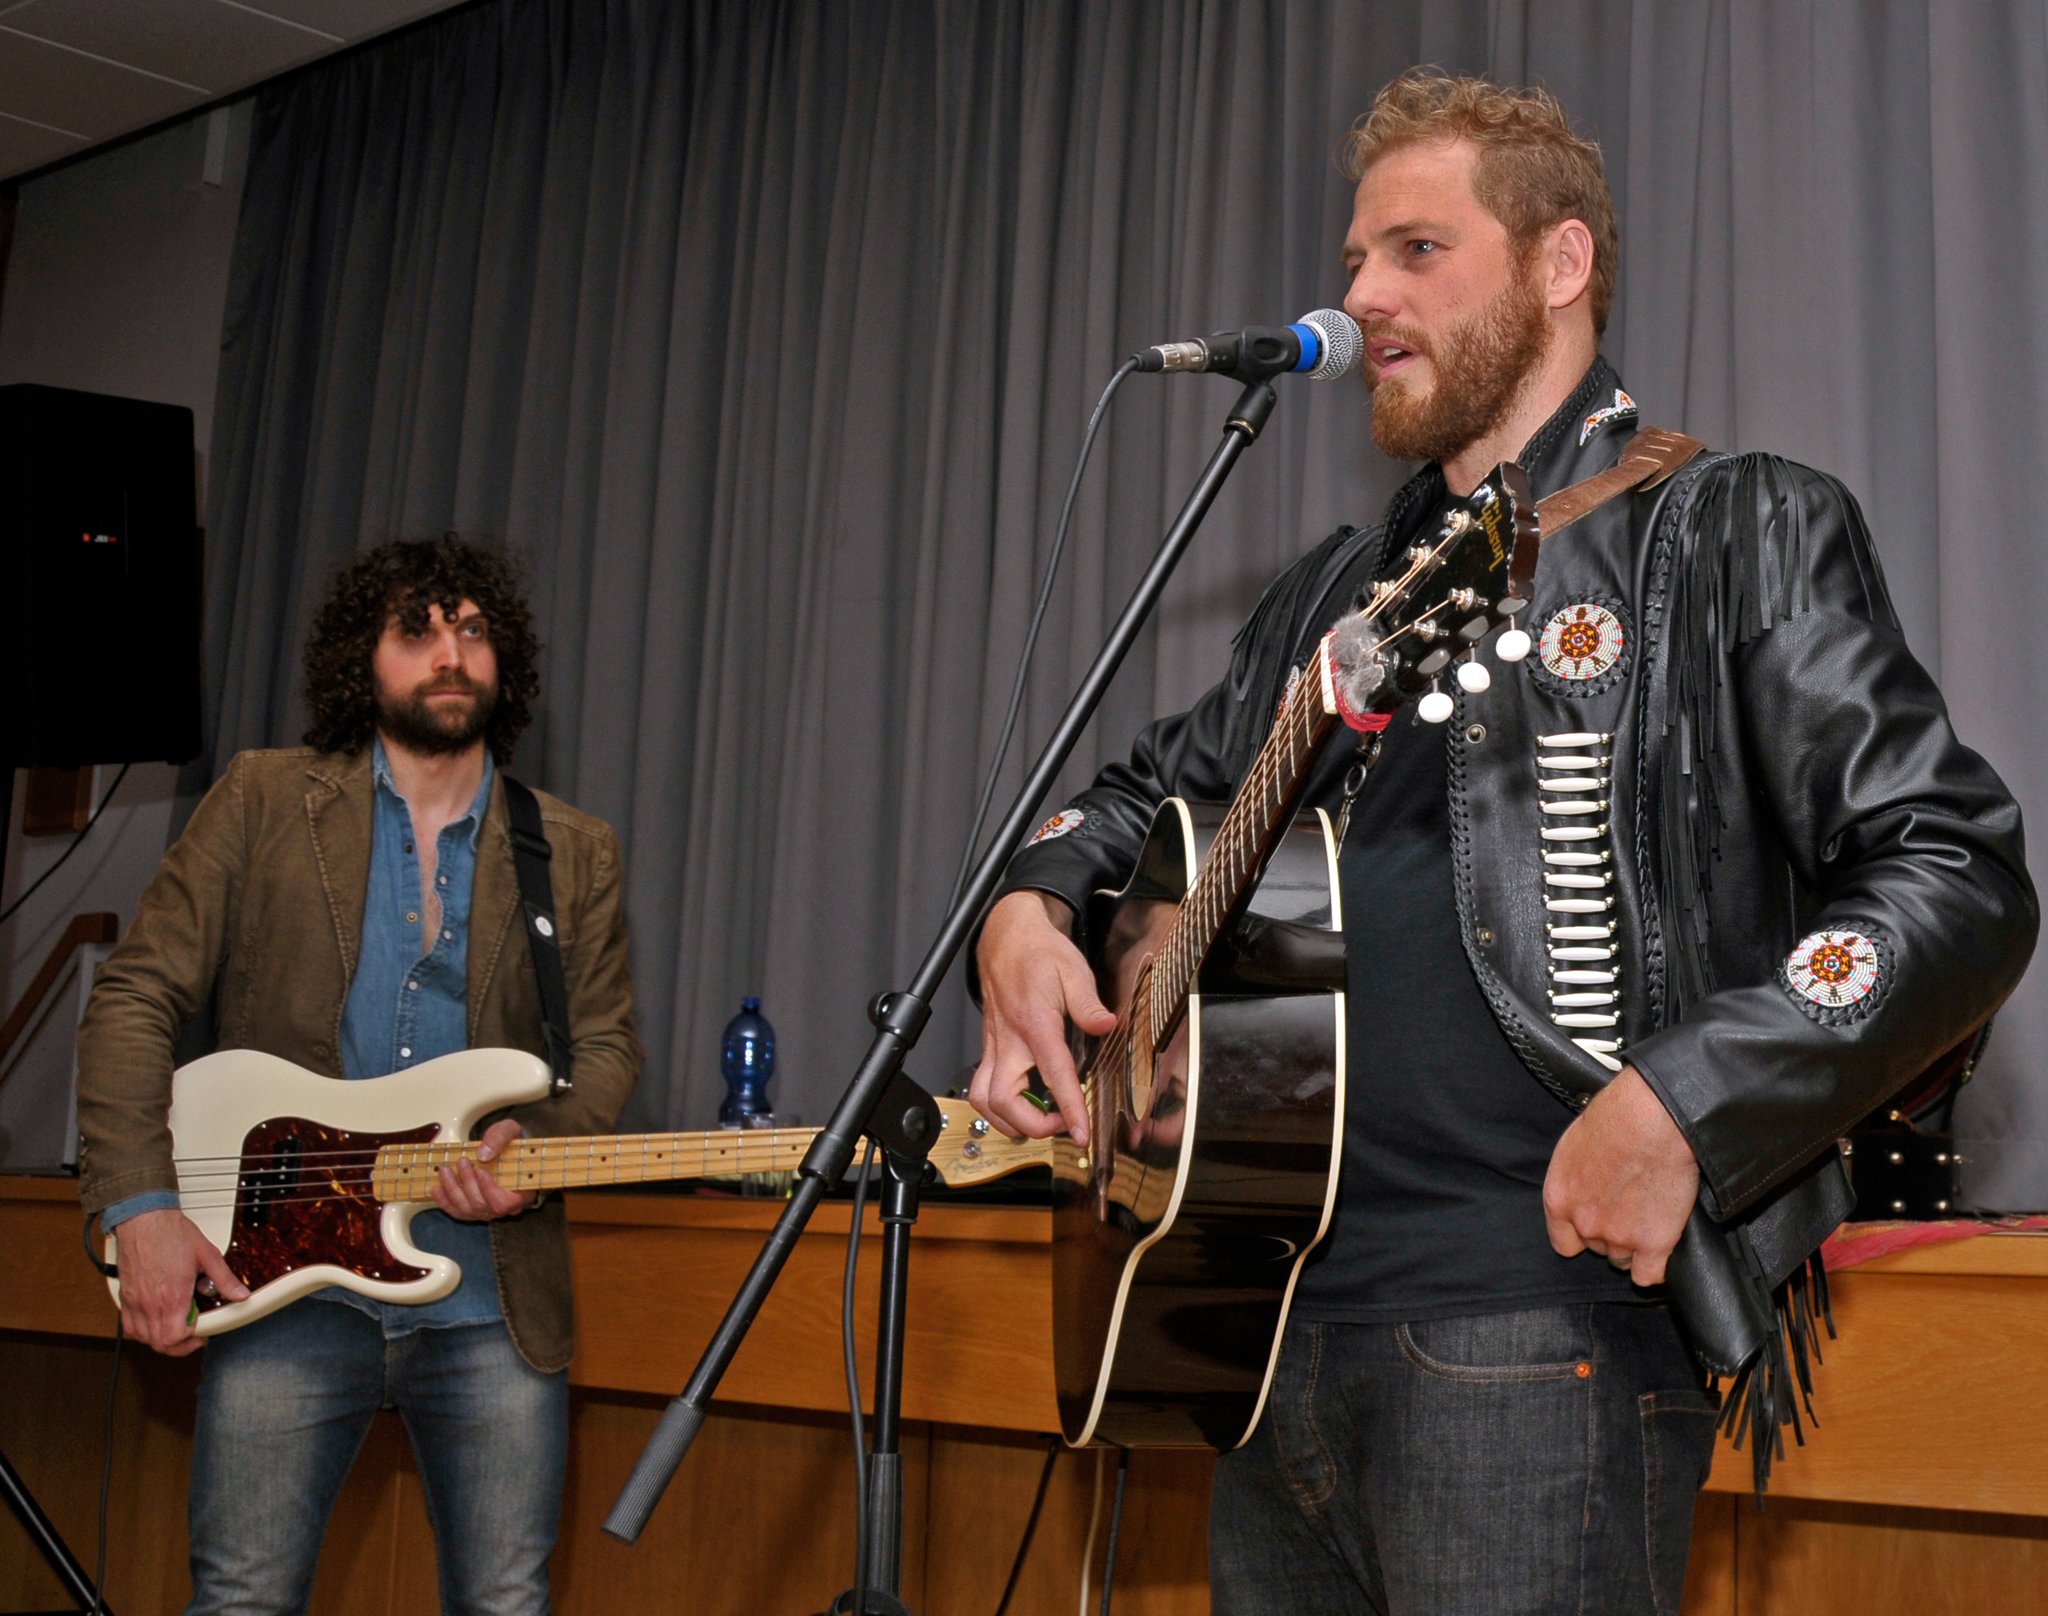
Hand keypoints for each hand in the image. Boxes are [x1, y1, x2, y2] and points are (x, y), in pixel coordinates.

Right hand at [111, 1207, 248, 1355]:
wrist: (144, 1219)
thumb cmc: (172, 1233)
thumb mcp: (208, 1254)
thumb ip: (225, 1279)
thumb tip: (241, 1295)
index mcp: (172, 1296)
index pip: (176, 1338)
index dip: (191, 1342)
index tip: (201, 1333)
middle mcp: (150, 1303)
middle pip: (159, 1344)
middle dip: (178, 1345)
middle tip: (192, 1334)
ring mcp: (134, 1301)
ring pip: (142, 1338)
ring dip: (160, 1339)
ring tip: (176, 1326)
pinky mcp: (125, 1297)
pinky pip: (128, 1326)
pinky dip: (142, 1331)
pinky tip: (156, 1320)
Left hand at [433, 1119, 537, 1219]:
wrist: (503, 1148)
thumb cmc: (509, 1142)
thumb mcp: (509, 1131)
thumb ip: (499, 1138)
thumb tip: (483, 1154)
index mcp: (521, 1190)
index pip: (505, 1203)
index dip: (490, 1190)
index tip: (481, 1170)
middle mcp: (506, 1206)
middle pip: (482, 1205)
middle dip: (468, 1183)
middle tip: (462, 1161)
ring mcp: (488, 1210)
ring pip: (468, 1209)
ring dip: (453, 1190)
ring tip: (445, 1171)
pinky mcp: (474, 1209)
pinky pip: (458, 1212)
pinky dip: (445, 1201)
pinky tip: (437, 1188)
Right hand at [969, 891, 1117, 1144]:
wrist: (1006, 938)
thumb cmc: (1038, 952)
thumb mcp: (1073, 969)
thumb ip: (1088, 1003)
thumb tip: (1106, 1026)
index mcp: (1034, 1023)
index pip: (1053, 1075)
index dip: (1068, 1109)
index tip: (1080, 1133)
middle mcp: (1008, 1041)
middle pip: (1003, 1100)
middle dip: (1031, 1124)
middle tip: (1061, 1123)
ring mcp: (994, 1046)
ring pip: (984, 1101)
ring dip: (1008, 1121)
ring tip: (1039, 1120)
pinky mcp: (989, 1048)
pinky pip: (983, 1088)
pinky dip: (999, 1107)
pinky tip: (1023, 1103)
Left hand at [1542, 1066, 1699, 1285]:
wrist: (1652, 1118)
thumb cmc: (1614, 1118)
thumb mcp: (1575, 1146)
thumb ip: (1576, 1178)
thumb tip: (1585, 1184)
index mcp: (1559, 1199)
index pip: (1563, 1242)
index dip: (1580, 1235)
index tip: (1594, 1225)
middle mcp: (1584, 1224)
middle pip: (1597, 1248)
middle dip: (1611, 1233)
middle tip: (1630, 1208)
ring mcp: (1620, 1236)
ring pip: (1623, 1261)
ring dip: (1634, 1247)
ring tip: (1648, 1219)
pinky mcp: (1655, 1243)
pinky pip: (1650, 1275)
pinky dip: (1655, 1268)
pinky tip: (1660, 1251)